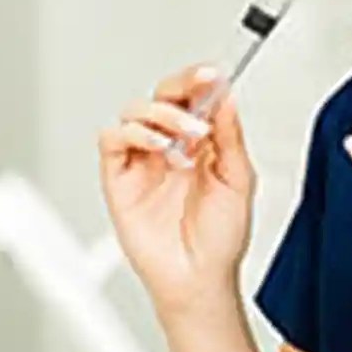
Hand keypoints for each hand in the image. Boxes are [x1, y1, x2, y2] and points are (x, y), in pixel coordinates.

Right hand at [98, 64, 256, 318]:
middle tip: (197, 98)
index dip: (200, 81)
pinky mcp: (120, 178)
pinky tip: (157, 147)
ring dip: (161, 114)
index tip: (212, 74)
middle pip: (162, 97)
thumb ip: (230, 137)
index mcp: (202, 144)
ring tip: (185, 138)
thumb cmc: (219, 239)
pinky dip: (133, 133)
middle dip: (179, 89)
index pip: (194, 98)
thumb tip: (227, 98)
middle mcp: (170, 147)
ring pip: (135, 111)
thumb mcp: (239, 181)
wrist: (198, 277)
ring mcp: (144, 161)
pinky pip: (113, 139)